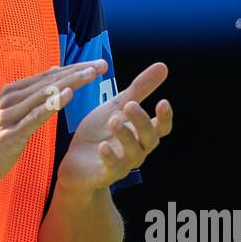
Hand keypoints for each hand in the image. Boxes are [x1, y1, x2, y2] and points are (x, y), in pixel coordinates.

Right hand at [0, 60, 107, 193]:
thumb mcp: (10, 112)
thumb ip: (32, 94)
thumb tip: (55, 72)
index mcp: (12, 92)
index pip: (49, 76)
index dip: (74, 69)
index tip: (97, 64)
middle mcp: (10, 99)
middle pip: (49, 82)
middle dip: (77, 72)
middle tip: (102, 65)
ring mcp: (9, 117)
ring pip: (44, 95)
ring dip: (69, 83)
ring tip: (90, 75)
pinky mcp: (10, 135)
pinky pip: (34, 118)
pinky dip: (51, 105)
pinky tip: (67, 96)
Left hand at [57, 62, 172, 194]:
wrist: (75, 162)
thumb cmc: (100, 133)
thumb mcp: (117, 107)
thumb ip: (139, 89)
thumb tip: (163, 66)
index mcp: (141, 133)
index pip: (161, 127)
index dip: (165, 117)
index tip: (163, 101)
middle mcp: (137, 149)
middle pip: (149, 138)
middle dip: (141, 121)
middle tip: (129, 105)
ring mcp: (123, 164)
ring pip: (133, 153)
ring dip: (125, 135)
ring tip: (113, 120)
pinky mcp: (106, 174)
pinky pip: (112, 168)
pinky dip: (109, 157)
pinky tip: (103, 146)